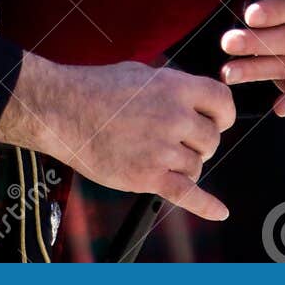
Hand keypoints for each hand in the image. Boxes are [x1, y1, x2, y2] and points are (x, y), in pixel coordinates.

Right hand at [0, 53, 235, 220]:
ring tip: (154, 154)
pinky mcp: (147, 176)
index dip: (221, 113)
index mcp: (174, 87)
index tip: (215, 121)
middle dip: (197, 142)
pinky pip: (188, 195)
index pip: (222, 102)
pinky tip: (220, 212)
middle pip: (211, 139)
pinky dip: (206, 206)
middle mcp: (174, 116)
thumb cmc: (96, 88)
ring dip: (183, 164)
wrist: (62, 110)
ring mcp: (162, 148)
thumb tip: (192, 96)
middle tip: (172, 139)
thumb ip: (170, 85)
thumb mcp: (139, 73)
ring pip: (196, 166)